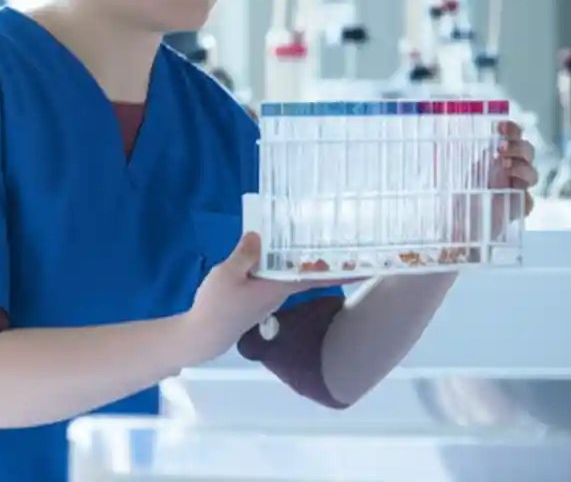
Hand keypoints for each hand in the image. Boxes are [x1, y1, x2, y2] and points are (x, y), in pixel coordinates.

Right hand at [179, 232, 358, 364]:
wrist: (204, 335)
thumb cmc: (217, 306)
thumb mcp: (227, 273)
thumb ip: (245, 254)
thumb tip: (260, 235)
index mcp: (278, 287)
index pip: (318, 277)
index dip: (342, 271)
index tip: (366, 266)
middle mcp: (279, 293)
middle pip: (309, 275)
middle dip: (327, 262)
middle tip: (345, 244)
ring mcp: (269, 298)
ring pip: (293, 277)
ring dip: (306, 263)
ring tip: (314, 243)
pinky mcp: (258, 300)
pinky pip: (278, 279)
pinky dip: (284, 267)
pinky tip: (278, 257)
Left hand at [453, 121, 539, 243]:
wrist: (460, 222)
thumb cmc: (461, 192)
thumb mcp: (456, 171)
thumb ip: (458, 156)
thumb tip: (443, 137)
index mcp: (499, 156)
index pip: (514, 136)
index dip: (511, 129)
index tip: (499, 126)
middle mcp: (511, 169)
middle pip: (528, 152)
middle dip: (517, 147)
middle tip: (499, 150)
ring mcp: (517, 188)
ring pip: (533, 174)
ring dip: (522, 168)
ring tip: (505, 168)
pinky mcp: (518, 208)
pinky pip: (529, 202)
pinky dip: (524, 199)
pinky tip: (512, 198)